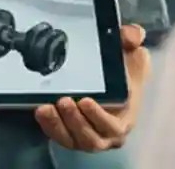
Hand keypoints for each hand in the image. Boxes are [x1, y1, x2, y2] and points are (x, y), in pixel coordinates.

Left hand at [35, 24, 151, 151]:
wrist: (108, 80)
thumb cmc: (122, 72)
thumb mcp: (131, 52)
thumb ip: (133, 40)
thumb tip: (132, 35)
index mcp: (124, 117)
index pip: (113, 125)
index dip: (98, 117)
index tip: (84, 101)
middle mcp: (107, 133)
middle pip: (91, 137)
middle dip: (75, 120)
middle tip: (64, 100)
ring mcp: (88, 136)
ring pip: (73, 139)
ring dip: (60, 125)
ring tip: (48, 107)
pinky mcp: (70, 136)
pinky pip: (59, 136)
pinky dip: (49, 126)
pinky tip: (41, 112)